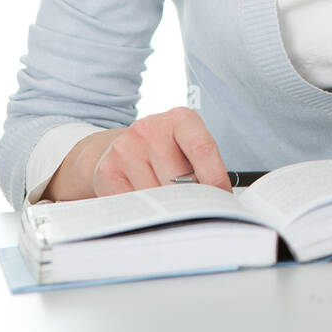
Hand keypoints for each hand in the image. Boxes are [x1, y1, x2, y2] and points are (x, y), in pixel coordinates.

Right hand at [90, 107, 231, 195]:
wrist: (120, 147)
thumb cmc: (164, 149)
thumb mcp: (188, 145)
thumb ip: (204, 164)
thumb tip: (219, 198)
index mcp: (180, 119)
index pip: (202, 149)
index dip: (215, 178)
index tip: (223, 199)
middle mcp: (150, 129)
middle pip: (179, 178)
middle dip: (191, 199)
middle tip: (197, 209)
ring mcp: (126, 149)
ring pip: (157, 195)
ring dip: (169, 208)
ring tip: (171, 205)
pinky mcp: (108, 171)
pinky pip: (135, 204)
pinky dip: (147, 212)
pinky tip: (150, 206)